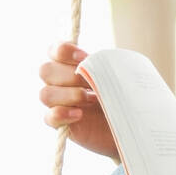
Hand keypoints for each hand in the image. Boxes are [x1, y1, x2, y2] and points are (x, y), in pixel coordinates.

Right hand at [38, 40, 119, 161]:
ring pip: (45, 94)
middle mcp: (59, 82)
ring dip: (69, 95)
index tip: (84, 57)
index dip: (64, 51)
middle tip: (91, 83)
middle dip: (68, 75)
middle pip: (45, 71)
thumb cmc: (123, 94)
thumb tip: (93, 61)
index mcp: (70, 64)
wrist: (130, 124)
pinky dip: (61, 114)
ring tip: (92, 100)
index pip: (55, 50)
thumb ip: (105, 64)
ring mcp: (58, 103)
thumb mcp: (120, 75)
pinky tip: (79, 114)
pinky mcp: (61, 124)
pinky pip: (49, 117)